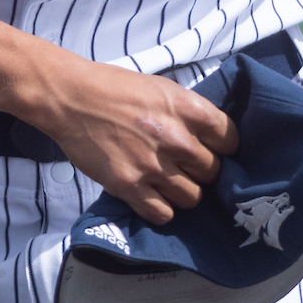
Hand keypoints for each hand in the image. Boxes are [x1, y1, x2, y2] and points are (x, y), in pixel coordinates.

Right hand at [25, 58, 240, 225]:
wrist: (71, 98)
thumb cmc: (115, 88)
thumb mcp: (162, 89)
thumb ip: (189, 114)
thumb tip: (211, 138)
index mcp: (188, 109)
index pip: (231, 141)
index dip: (224, 148)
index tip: (214, 150)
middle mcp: (176, 139)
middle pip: (213, 172)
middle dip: (202, 171)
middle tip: (186, 166)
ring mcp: (153, 166)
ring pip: (193, 198)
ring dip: (184, 192)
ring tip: (168, 182)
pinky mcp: (129, 187)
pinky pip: (163, 214)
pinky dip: (161, 209)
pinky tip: (152, 196)